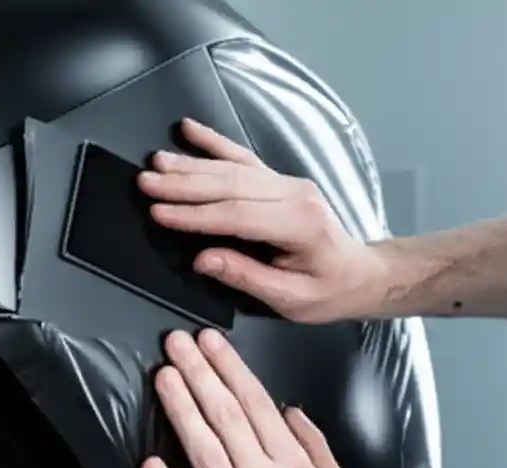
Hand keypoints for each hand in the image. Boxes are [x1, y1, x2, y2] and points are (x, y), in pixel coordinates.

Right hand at [138, 118, 390, 322]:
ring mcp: (287, 182)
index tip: (159, 212)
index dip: (195, 214)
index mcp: (299, 224)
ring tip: (156, 162)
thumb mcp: (291, 299)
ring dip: (191, 163)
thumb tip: (203, 259)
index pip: (236, 215)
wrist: (360, 273)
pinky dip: (214, 142)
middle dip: (184, 183)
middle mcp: (294, 194)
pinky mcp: (279, 181)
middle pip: (230, 184)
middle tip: (146, 182)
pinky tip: (188, 130)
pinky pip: (242, 157)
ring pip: (233, 167)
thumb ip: (247, 277)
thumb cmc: (329, 291)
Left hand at [142, 328, 402, 467]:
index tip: (209, 342)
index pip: (256, 404)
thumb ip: (313, 446)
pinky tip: (150, 462)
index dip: (229, 369)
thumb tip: (291, 411)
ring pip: (205, 452)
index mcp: (292, 467)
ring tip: (164, 378)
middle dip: (200, 375)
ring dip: (183, 411)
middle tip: (176, 344)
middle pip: (227, 417)